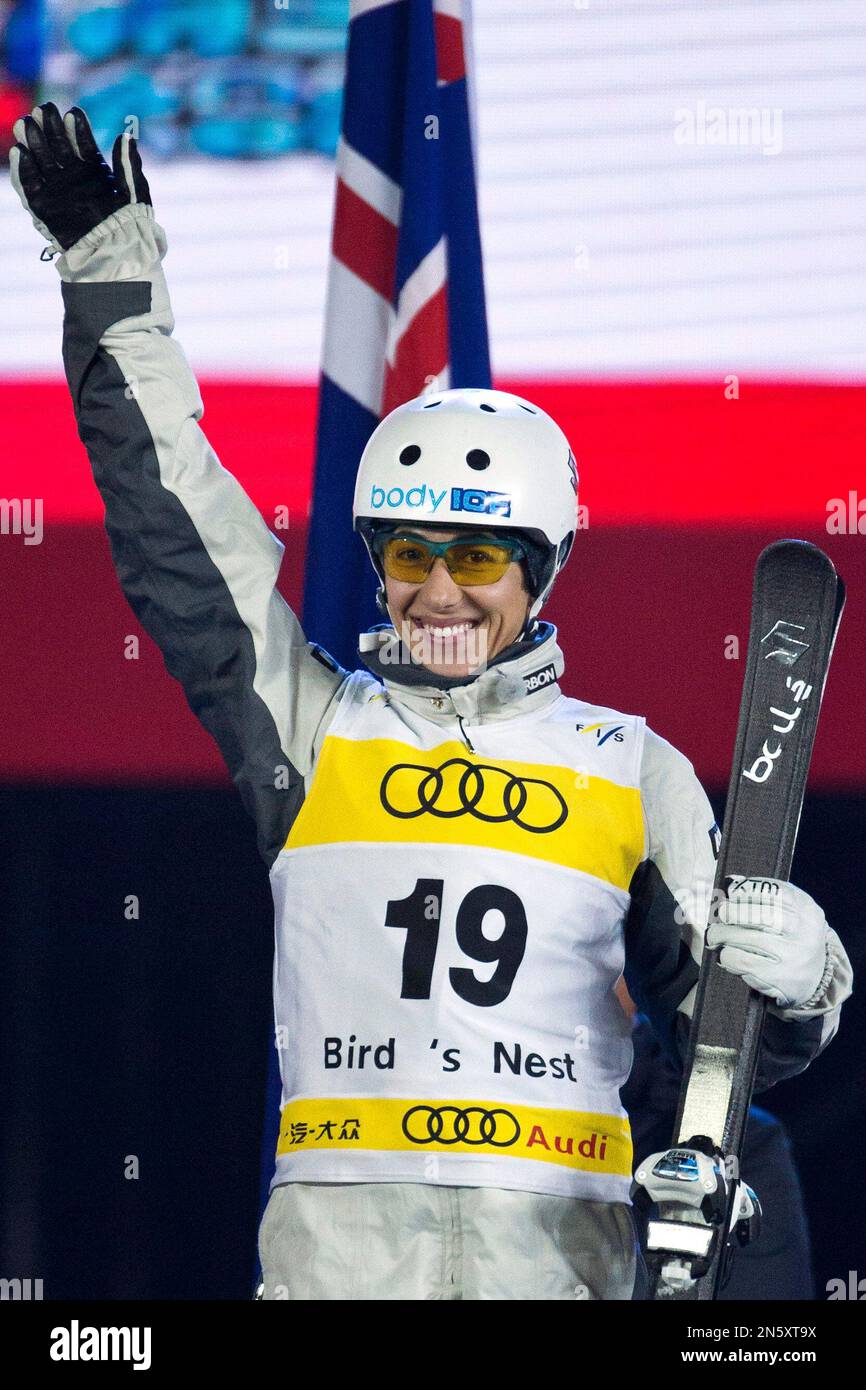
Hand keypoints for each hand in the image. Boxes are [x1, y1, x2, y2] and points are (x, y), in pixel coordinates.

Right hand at [9, 102, 150, 252]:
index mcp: (94, 171)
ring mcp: (57, 190)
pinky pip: (29, 185)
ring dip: (32, 141)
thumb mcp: (135, 191)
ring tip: (26, 124)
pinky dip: (23, 169)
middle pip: (56, 146)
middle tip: (42, 109)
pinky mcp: (44, 206)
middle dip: (49, 127)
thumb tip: (127, 136)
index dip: (76, 127)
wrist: (116, 251)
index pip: (81, 142)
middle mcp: (73, 177)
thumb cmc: (130, 224)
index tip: (71, 113)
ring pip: (40, 160)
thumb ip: (128, 164)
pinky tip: (20, 152)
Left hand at [706, 876, 829, 1009]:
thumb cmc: (793, 938)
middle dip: (732, 912)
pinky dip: (727, 956)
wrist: (816, 978)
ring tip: (715, 936)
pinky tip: (726, 955)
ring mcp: (792, 956)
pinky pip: (742, 962)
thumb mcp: (791, 912)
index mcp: (806, 910)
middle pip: (761, 916)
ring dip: (723, 935)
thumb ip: (765, 895)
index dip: (748, 889)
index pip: (776, 892)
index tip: (731, 891)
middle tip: (720, 915)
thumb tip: (731, 881)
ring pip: (747, 939)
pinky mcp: (778, 978)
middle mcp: (803, 932)